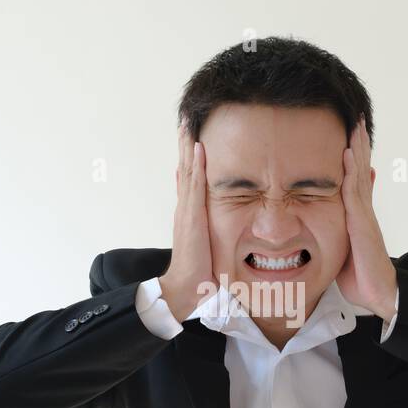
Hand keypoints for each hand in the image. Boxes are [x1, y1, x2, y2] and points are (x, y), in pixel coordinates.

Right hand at [158, 115, 217, 319]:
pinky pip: (195, 185)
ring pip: (187, 170)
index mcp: (189, 212)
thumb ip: (210, 229)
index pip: (188, 177)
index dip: (189, 156)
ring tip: (188, 124)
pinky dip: (195, 165)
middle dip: (185, 144)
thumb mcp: (207, 243)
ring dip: (187, 146)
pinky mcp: (192, 216)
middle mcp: (185, 207)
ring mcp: (186, 210)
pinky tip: (198, 148)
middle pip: (184, 167)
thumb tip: (223, 223)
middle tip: (186, 120)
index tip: (192, 135)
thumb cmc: (199, 270)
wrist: (185, 287)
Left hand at [335, 115, 397, 321]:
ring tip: (355, 124)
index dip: (354, 154)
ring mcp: (364, 215)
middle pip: (360, 168)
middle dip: (358, 142)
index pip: (355, 177)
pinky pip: (354, 193)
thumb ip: (337, 231)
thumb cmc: (359, 276)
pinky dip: (351, 172)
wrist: (378, 293)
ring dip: (357, 148)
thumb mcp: (343, 248)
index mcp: (357, 214)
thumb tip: (328, 220)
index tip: (350, 132)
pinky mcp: (361, 224)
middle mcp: (363, 210)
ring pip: (359, 174)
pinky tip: (347, 154)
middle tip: (356, 116)